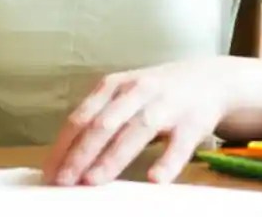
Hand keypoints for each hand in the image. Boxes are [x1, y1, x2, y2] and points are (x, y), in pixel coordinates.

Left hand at [42, 59, 232, 186]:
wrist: (211, 79)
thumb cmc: (158, 92)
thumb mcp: (125, 94)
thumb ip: (100, 118)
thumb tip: (66, 157)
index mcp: (116, 85)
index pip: (82, 117)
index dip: (63, 145)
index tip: (50, 172)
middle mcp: (139, 91)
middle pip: (104, 123)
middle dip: (81, 153)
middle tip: (64, 181)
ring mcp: (167, 105)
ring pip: (137, 131)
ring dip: (113, 157)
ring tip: (94, 181)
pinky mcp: (193, 122)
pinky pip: (179, 145)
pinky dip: (167, 162)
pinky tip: (155, 179)